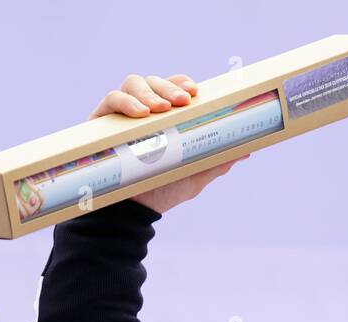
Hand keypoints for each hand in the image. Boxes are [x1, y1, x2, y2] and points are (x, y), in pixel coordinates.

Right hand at [88, 73, 248, 214]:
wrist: (129, 214)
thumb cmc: (160, 192)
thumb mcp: (193, 176)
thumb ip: (216, 161)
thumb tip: (246, 149)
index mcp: (164, 118)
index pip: (173, 89)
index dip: (182, 84)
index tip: (194, 92)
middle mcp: (142, 111)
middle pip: (154, 81)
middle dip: (168, 87)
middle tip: (181, 101)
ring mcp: (121, 115)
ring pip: (133, 83)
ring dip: (149, 92)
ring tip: (159, 109)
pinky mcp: (100, 122)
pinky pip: (110, 99)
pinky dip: (125, 102)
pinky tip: (140, 115)